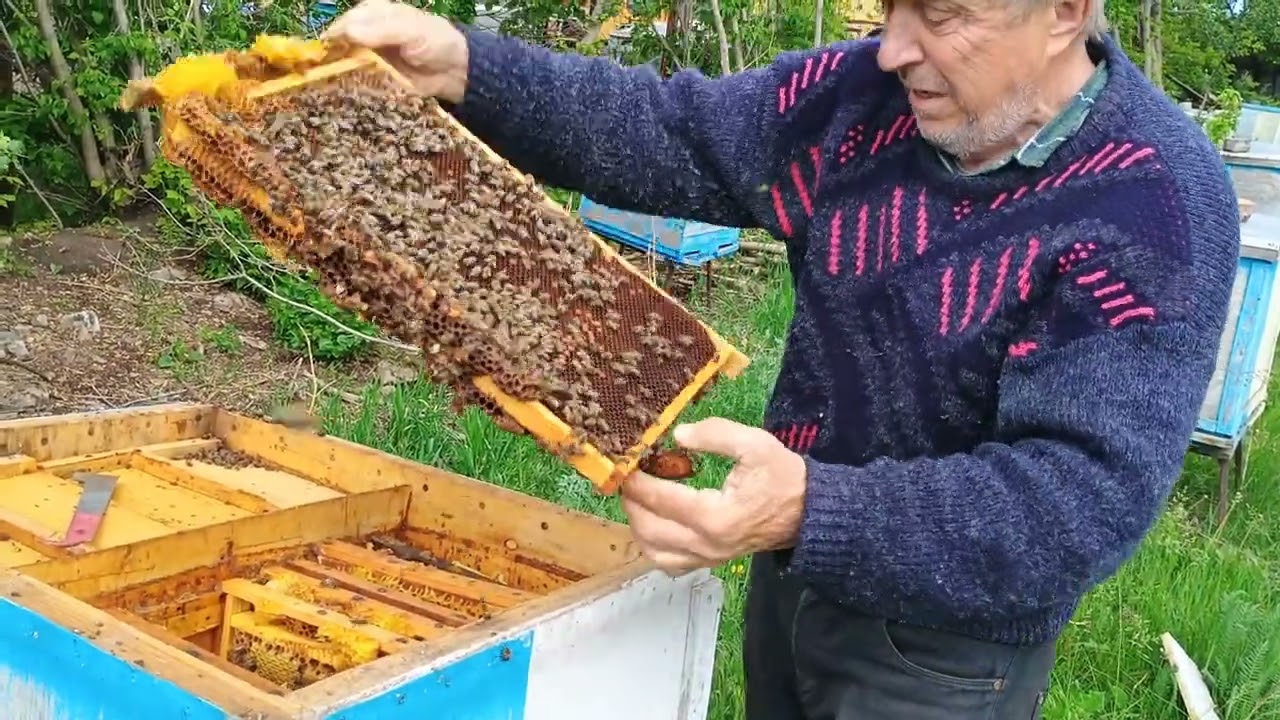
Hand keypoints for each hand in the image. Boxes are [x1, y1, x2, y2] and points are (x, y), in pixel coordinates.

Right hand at [322, 0, 469, 103]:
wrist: (456, 70)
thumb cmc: (435, 41)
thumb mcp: (410, 29)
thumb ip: (381, 30)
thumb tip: (346, 33)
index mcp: (372, 14)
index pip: (344, 23)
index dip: (333, 37)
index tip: (326, 52)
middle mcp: (365, 35)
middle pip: (339, 45)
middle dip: (330, 58)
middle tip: (321, 74)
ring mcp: (369, 59)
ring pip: (344, 65)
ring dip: (336, 76)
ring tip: (326, 88)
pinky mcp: (376, 80)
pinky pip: (358, 84)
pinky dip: (351, 90)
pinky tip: (342, 97)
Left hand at [620, 417, 807, 576]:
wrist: (808, 512)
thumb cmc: (783, 477)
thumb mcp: (755, 445)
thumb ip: (715, 435)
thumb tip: (678, 435)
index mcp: (714, 517)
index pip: (660, 501)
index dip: (637, 481)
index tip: (627, 464)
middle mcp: (706, 544)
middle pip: (648, 530)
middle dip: (632, 503)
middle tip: (629, 478)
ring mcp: (707, 558)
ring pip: (654, 553)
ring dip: (638, 526)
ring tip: (639, 499)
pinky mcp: (710, 562)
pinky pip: (670, 563)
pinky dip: (653, 546)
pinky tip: (655, 523)